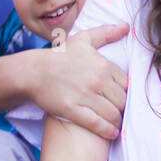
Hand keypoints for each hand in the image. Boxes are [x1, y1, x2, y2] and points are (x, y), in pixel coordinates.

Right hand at [30, 23, 129, 139]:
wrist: (34, 71)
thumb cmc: (60, 56)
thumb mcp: (83, 39)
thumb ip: (106, 33)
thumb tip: (126, 27)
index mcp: (103, 65)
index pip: (127, 84)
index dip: (126, 92)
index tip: (123, 97)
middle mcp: (97, 81)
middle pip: (122, 101)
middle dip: (123, 108)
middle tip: (121, 113)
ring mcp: (85, 96)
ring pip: (112, 114)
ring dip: (117, 121)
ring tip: (117, 124)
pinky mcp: (72, 110)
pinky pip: (97, 124)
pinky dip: (107, 130)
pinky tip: (112, 133)